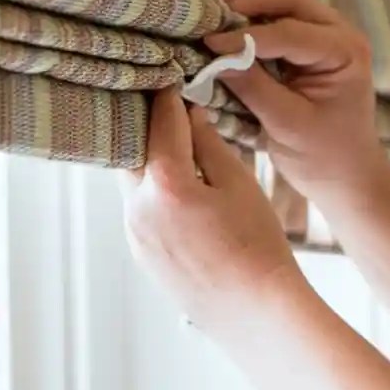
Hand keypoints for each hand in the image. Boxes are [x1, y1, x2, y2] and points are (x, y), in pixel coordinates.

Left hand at [125, 86, 308, 336]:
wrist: (256, 311)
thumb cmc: (258, 247)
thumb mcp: (238, 183)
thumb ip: (207, 144)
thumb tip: (189, 115)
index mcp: (166, 184)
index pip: (160, 124)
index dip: (168, 97)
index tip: (172, 78)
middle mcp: (139, 208)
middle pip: (132, 149)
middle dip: (147, 126)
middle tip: (163, 104)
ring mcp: (135, 234)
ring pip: (131, 180)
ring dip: (147, 158)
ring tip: (170, 142)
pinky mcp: (140, 253)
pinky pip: (138, 208)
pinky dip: (151, 189)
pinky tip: (176, 186)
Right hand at [205, 0, 389, 208]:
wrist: (348, 176)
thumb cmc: (324, 157)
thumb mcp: (286, 126)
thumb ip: (253, 87)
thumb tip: (214, 57)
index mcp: (344, 52)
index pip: (289, 31)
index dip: (246, 36)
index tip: (209, 44)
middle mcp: (340, 33)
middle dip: (247, 2)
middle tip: (210, 18)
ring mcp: (326, 33)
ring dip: (247, 3)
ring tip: (214, 21)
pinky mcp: (310, 42)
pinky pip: (279, 15)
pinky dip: (252, 15)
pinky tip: (227, 30)